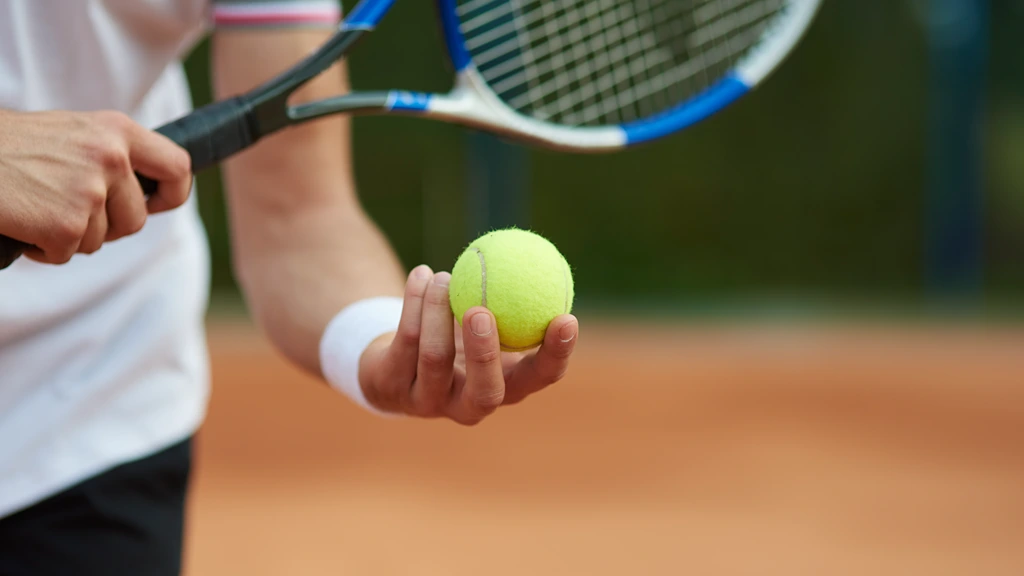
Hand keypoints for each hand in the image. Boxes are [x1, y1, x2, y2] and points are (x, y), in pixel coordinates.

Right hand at [0, 109, 190, 263]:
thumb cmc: (8, 147)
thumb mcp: (71, 134)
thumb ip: (110, 156)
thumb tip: (145, 193)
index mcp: (117, 130)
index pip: (177, 166)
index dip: (172, 193)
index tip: (155, 204)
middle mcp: (111, 157)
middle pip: (135, 220)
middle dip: (105, 226)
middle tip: (63, 206)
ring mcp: (90, 191)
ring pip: (100, 240)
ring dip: (69, 235)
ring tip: (35, 205)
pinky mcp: (66, 224)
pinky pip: (66, 253)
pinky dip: (42, 248)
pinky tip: (22, 221)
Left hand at [358, 265, 578, 424]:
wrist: (393, 360)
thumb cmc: (456, 333)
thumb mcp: (489, 319)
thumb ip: (514, 300)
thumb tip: (545, 258)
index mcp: (506, 387)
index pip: (539, 379)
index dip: (556, 354)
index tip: (567, 317)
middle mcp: (469, 405)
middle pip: (485, 392)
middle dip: (484, 354)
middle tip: (481, 310)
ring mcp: (428, 402)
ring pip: (434, 358)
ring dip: (438, 310)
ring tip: (444, 276)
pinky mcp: (392, 389)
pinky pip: (405, 341)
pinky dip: (414, 303)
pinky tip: (422, 274)